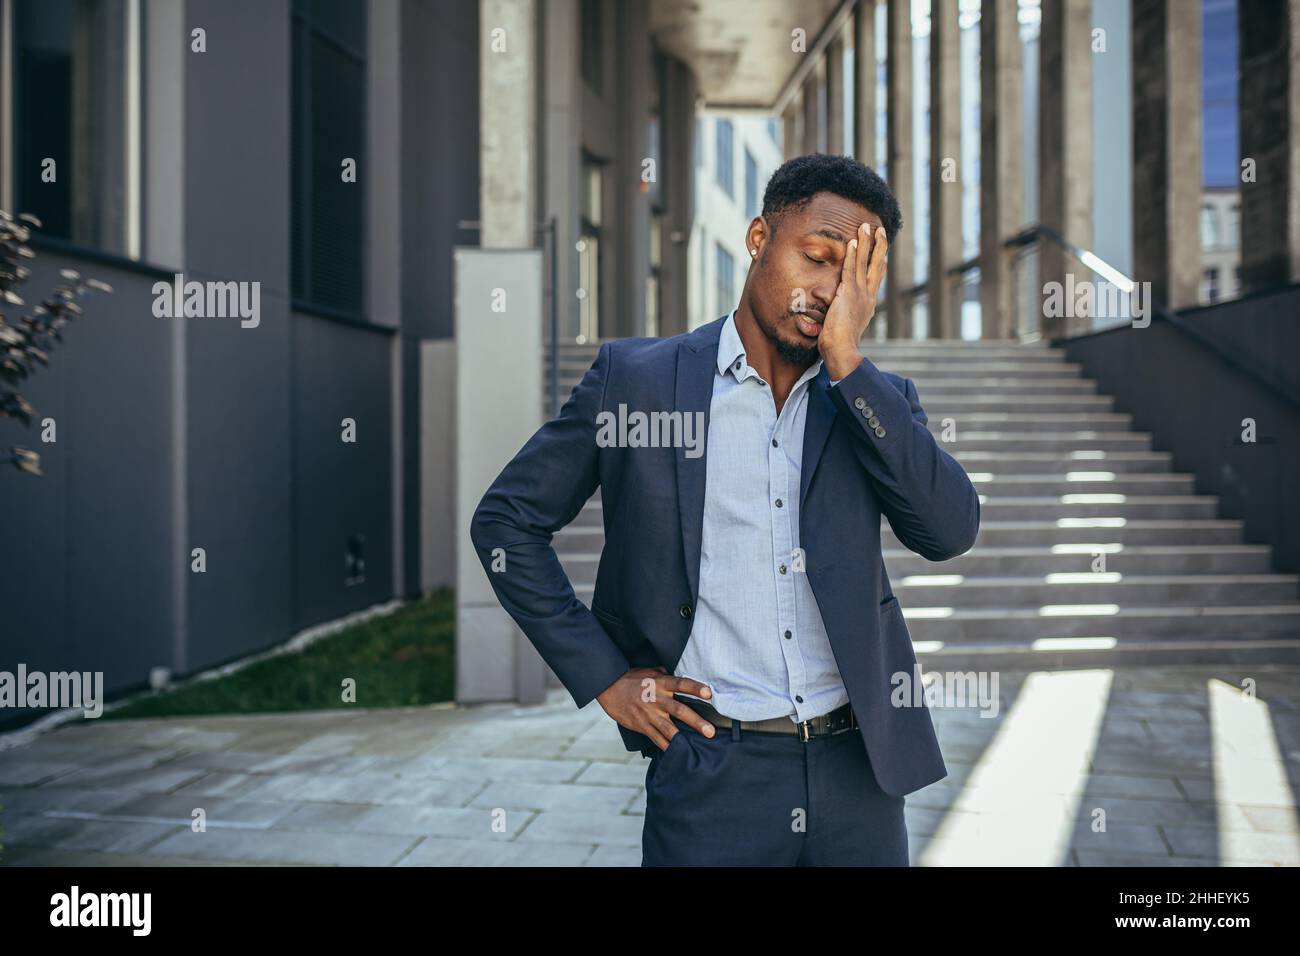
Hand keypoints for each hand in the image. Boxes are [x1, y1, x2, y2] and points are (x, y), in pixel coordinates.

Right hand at [595, 667, 714, 750]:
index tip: (709, 694)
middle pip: (679, 710)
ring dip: (683, 739)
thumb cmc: (632, 679)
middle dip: (696, 722)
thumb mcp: (650, 671)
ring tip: (697, 747)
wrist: (609, 689)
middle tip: (711, 731)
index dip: (695, 688)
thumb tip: (680, 673)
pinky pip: (656, 738)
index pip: (681, 684)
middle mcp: (656, 699)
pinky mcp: (642, 725)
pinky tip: (677, 753)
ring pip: (669, 728)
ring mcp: (649, 714)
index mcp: (660, 683)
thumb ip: (666, 675)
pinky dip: (667, 746)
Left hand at [820, 221, 887, 380]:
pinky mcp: (848, 294)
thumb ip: (840, 313)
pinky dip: (852, 255)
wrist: (843, 352)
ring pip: (864, 262)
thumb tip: (831, 308)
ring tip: (867, 226)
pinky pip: (850, 269)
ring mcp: (859, 294)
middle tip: (881, 230)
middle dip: (879, 246)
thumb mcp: (843, 325)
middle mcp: (867, 296)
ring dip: (866, 243)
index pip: (875, 278)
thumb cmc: (840, 345)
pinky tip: (853, 241)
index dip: (879, 263)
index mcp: (868, 304)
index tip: (882, 251)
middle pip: (876, 266)